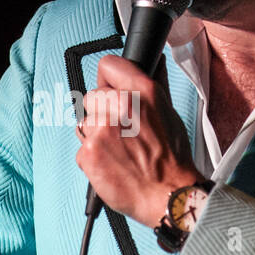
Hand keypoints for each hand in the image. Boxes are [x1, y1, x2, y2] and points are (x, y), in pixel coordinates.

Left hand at [75, 55, 200, 226]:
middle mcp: (120, 107)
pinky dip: (93, 156)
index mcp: (143, 92)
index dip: (109, 80)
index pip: (108, 65)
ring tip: (119, 150)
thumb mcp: (169, 112)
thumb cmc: (171, 159)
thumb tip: (152, 60)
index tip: (111, 90)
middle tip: (121, 131)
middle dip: (102, 111)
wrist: (169, 195)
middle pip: (92, 96)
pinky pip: (82, 147)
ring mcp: (101, 130)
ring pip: (85, 123)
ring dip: (97, 135)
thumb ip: (154, 83)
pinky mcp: (88, 153)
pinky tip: (112, 163)